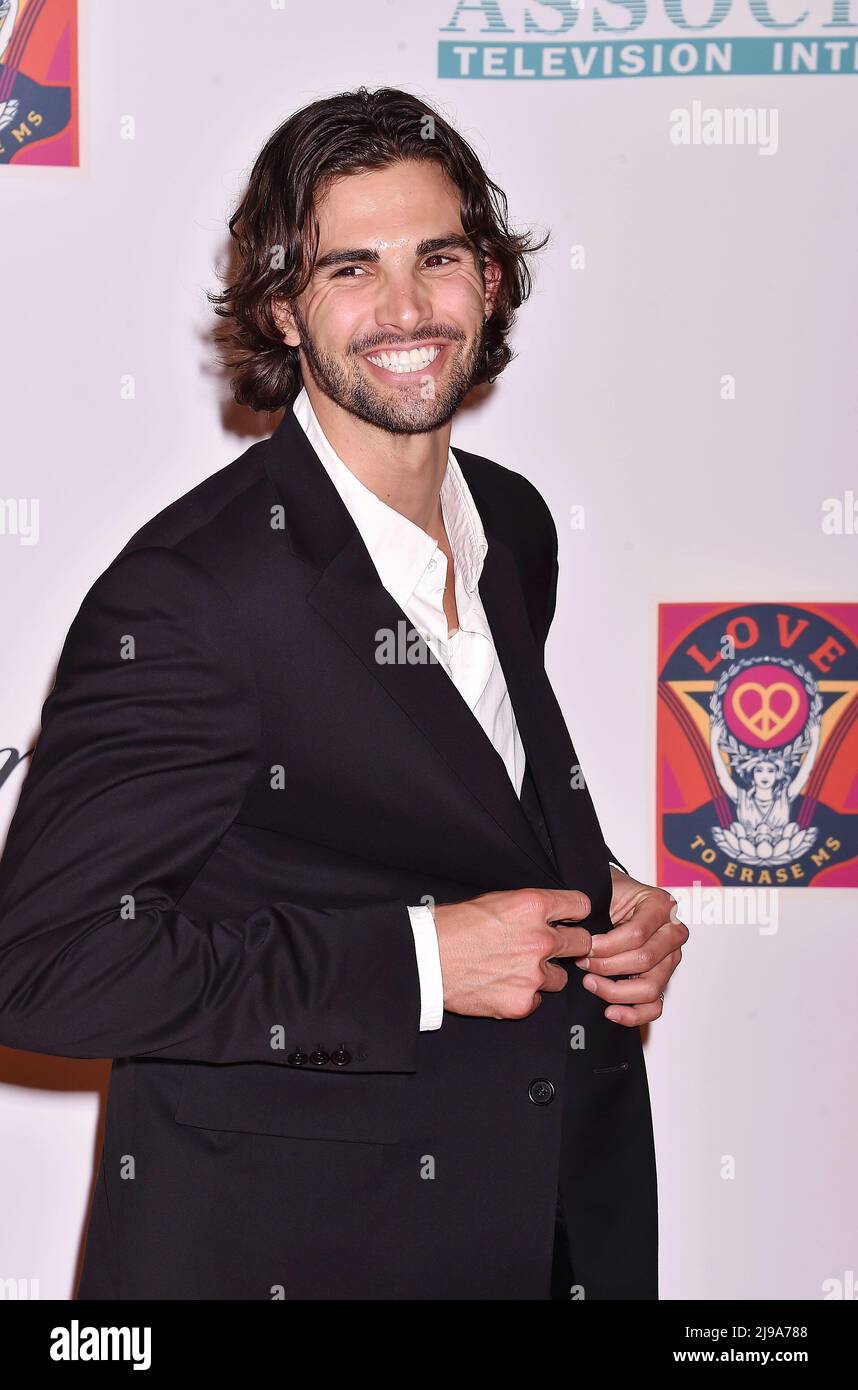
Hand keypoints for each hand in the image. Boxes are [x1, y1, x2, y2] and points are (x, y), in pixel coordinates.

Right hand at [434, 888, 592, 1020]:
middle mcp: (540, 939)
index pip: (580, 906)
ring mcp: (533, 974)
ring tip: (513, 969)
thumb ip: (528, 910)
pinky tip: (502, 985)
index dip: (575, 913)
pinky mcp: (522, 1002)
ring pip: (560, 977)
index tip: (572, 919)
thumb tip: (552, 916)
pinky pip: (538, 1000)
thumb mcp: (495, 902)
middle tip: (549, 949)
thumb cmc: (452, 928)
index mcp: (532, 907)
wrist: (425, 960)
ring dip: (543, 974)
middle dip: (570, 945)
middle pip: (582, 943)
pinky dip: (524, 995)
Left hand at [574, 867, 687, 1026]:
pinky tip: (610, 1011)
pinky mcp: (662, 981)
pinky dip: (633, 1015)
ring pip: (650, 988)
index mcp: (662, 906)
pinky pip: (655, 1007)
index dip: (606, 946)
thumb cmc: (611, 894)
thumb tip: (576, 934)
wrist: (617, 899)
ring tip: (590, 982)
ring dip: (615, 990)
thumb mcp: (605, 890)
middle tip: (582, 962)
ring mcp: (670, 960)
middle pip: (644, 961)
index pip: (637, 935)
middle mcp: (673, 934)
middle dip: (607, 966)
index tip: (584, 946)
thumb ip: (597, 907)